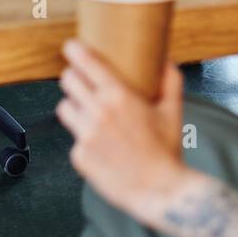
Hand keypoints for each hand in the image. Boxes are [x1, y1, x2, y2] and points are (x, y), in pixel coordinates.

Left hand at [57, 40, 184, 220]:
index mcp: (119, 97)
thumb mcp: (173, 110)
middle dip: (73, 77)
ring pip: (64, 108)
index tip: (71, 45)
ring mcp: (84, 136)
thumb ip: (170, 80)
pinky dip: (83, 137)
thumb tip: (166, 60)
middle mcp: (97, 113)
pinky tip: (100, 142)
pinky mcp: (79, 157)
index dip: (74, 51)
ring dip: (74, 105)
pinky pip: (73, 138)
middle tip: (81, 79)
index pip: (86, 64)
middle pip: (68, 81)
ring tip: (88, 111)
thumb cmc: (167, 151)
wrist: (158, 190)